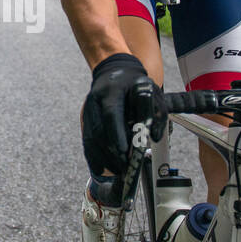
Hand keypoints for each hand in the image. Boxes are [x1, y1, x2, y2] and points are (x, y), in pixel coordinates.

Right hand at [82, 53, 158, 178]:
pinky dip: (94, 156)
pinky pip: (87, 141)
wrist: (113, 70)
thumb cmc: (134, 84)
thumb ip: (155, 112)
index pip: (111, 114)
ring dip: (103, 158)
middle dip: (111, 152)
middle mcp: (95, 101)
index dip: (116, 134)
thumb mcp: (150, 91)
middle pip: (99, 131)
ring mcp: (87, 111)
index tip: (123, 152)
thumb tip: (153, 136)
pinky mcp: (85, 120)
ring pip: (91, 139)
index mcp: (111, 91)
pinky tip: (102, 168)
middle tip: (124, 168)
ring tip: (117, 171)